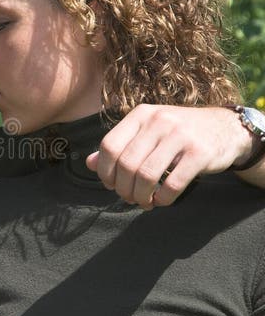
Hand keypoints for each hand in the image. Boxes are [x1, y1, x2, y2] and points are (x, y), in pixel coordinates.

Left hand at [86, 104, 251, 208]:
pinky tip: (162, 201)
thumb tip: (90, 164)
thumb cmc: (177, 134)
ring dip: (141, 197)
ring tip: (144, 202)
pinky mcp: (200, 153)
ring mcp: (181, 135)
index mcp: (141, 114)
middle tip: (129, 198)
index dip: (105, 171)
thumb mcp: (147, 132)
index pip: (109, 146)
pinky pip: (172, 184)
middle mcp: (159, 121)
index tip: (111, 185)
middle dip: (123, 189)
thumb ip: (119, 146)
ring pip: (147, 176)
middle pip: (126, 164)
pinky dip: (163, 199)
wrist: (225, 128)